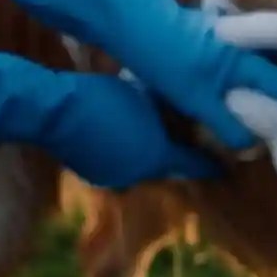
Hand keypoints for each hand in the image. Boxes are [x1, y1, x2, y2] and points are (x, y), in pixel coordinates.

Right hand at [39, 74, 221, 188]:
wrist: (52, 111)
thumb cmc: (101, 98)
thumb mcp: (142, 99)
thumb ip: (165, 110)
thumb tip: (182, 109)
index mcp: (157, 158)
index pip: (194, 166)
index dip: (209, 165)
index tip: (224, 167)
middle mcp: (139, 176)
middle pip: (167, 168)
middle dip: (177, 157)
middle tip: (190, 145)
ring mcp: (114, 178)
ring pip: (142, 167)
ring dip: (148, 156)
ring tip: (151, 137)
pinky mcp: (93, 174)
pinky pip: (118, 166)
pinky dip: (125, 155)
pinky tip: (120, 137)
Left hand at [115, 9, 276, 186]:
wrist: (135, 24)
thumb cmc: (168, 62)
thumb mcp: (196, 101)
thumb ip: (225, 123)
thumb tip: (250, 146)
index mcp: (244, 61)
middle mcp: (241, 46)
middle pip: (272, 69)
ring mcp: (224, 36)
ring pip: (254, 61)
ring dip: (261, 81)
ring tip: (266, 102)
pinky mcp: (208, 34)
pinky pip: (236, 57)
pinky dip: (242, 73)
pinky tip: (234, 84)